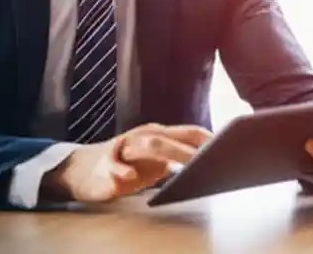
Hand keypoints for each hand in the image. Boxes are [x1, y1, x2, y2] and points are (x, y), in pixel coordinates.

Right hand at [40, 123, 212, 202]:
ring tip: (184, 163)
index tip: (228, 146)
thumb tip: (210, 165)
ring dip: (167, 153)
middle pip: (171, 138)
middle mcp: (144, 136)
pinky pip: (114, 165)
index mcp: (160, 134)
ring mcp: (124, 147)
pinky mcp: (106, 163)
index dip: (207, 138)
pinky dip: (121, 171)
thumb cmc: (128, 164)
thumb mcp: (157, 162)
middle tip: (211, 158)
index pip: (189, 132)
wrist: (84, 169)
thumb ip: (178, 161)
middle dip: (190, 148)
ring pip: (147, 145)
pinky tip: (128, 179)